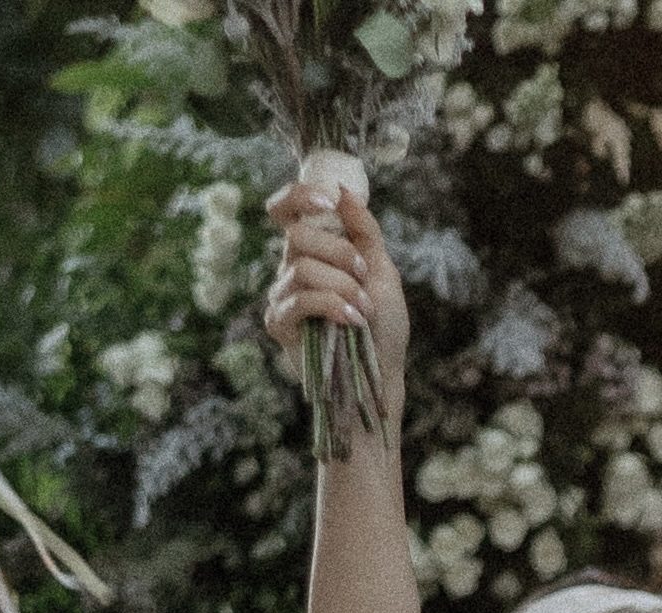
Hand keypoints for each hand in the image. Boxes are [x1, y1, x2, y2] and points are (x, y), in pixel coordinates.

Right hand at [259, 183, 410, 414]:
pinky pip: (300, 299)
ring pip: (302, 268)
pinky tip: (354, 321)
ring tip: (364, 309)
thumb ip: (364, 230)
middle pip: (297, 237)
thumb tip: (343, 189)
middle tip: (364, 276)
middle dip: (340, 253)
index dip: (298, 196)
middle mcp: (291, 268)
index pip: (284, 209)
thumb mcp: (381, 269)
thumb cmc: (382, 325)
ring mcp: (281, 296)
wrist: (381, 373)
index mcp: (313, 249)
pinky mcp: (279, 323)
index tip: (330, 201)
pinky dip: (333, 306)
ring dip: (343, 286)